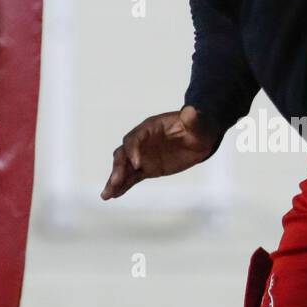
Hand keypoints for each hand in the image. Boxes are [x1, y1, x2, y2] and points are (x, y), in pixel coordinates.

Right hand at [101, 106, 220, 199]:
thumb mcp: (198, 124)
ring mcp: (142, 156)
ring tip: (106, 194)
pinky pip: (131, 177)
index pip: (135, 138)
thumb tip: (191, 111)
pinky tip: (113, 195)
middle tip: (116, 181)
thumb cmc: (198, 128)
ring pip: (124, 168)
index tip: (137, 164)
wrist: (200, 138)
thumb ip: (192, 120)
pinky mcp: (146, 169)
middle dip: (119, 167)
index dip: (133, 150)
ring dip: (115, 180)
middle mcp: (141, 142)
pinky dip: (122, 186)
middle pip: (124, 153)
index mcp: (150, 128)